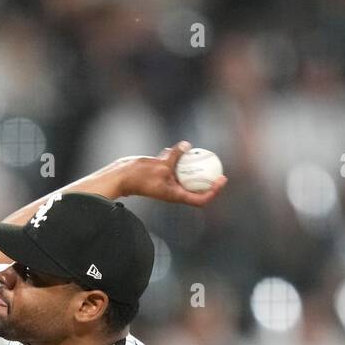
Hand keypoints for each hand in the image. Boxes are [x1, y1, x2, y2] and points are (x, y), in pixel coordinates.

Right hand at [112, 140, 226, 206]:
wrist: (122, 176)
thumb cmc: (140, 176)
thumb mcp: (161, 164)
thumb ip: (176, 155)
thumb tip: (187, 145)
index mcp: (176, 196)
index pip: (200, 199)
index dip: (214, 192)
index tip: (221, 180)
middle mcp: (174, 191)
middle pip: (196, 189)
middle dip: (208, 179)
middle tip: (218, 168)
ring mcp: (168, 183)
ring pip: (185, 176)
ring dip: (192, 167)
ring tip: (200, 155)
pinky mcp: (161, 175)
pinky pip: (174, 167)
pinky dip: (178, 159)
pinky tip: (177, 148)